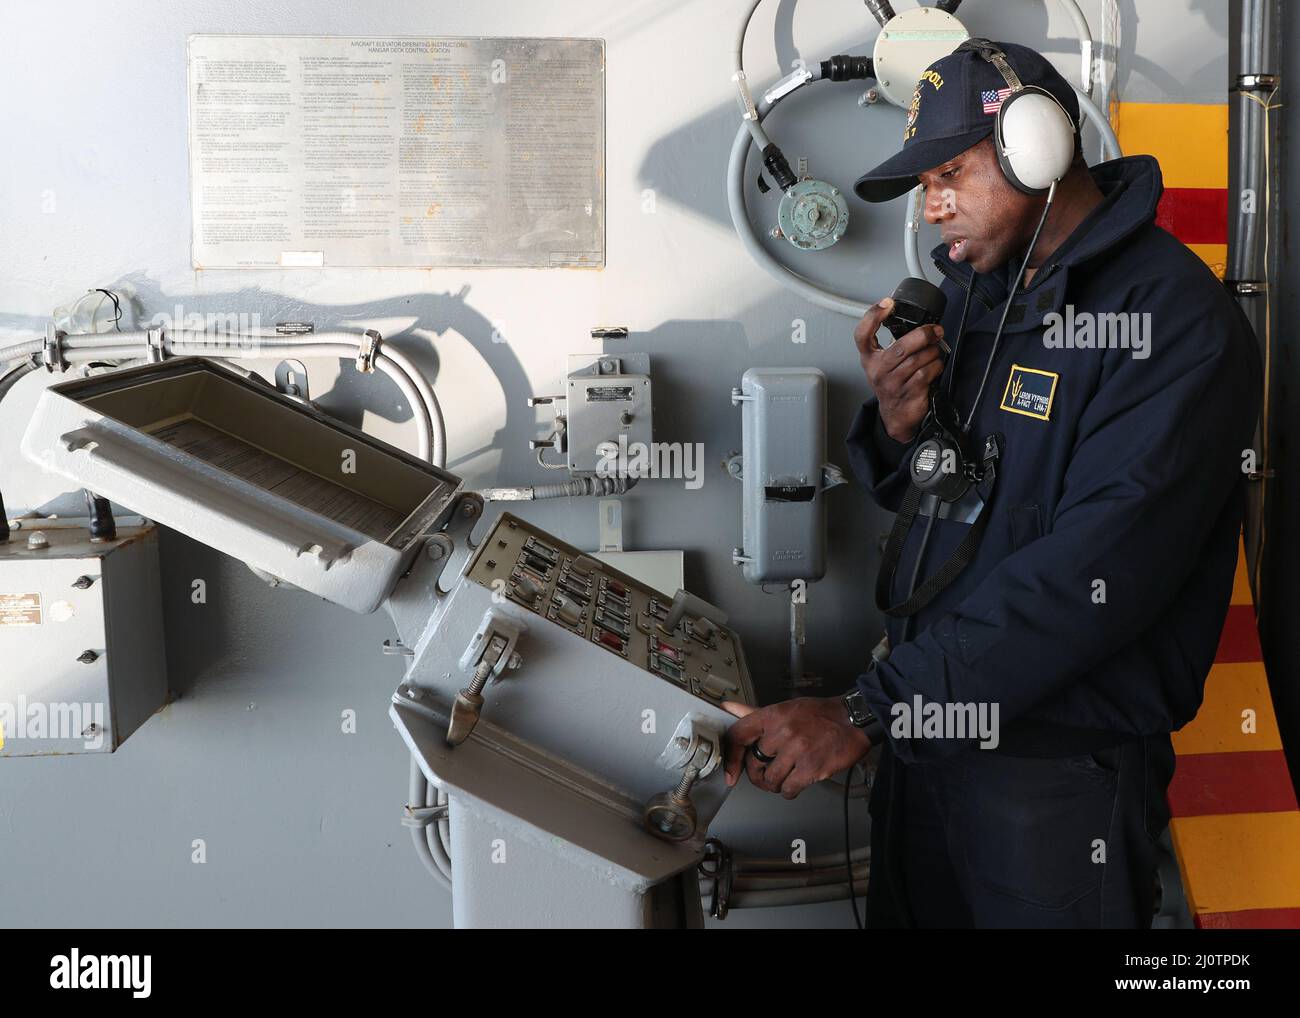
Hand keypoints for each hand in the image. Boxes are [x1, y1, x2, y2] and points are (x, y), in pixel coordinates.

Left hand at [721, 696, 872, 799]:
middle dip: (758, 774)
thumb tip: (728, 708)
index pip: (738, 736)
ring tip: (785, 777)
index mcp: (772, 715)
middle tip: (767, 773)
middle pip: (753, 764)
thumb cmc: (820, 714)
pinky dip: (789, 790)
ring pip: (770, 780)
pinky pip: (788, 789)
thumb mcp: (785, 708)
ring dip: (775, 784)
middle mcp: (782, 732)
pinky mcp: (811, 768)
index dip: (730, 758)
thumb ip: (754, 713)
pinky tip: (796, 782)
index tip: (730, 772)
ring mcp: (796, 751)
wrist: (854, 719)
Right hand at [853, 297, 945, 443]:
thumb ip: (894, 343)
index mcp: (869, 358)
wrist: (895, 415)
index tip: (887, 303)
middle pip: (900, 348)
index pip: (862, 335)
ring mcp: (892, 384)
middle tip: (936, 330)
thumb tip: (921, 324)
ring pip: (918, 360)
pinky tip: (936, 365)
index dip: (873, 316)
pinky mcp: (908, 394)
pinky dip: (936, 366)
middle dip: (923, 335)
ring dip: (933, 352)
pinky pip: (926, 373)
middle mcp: (877, 371)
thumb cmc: (892, 383)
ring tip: (935, 351)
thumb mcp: (884, 362)